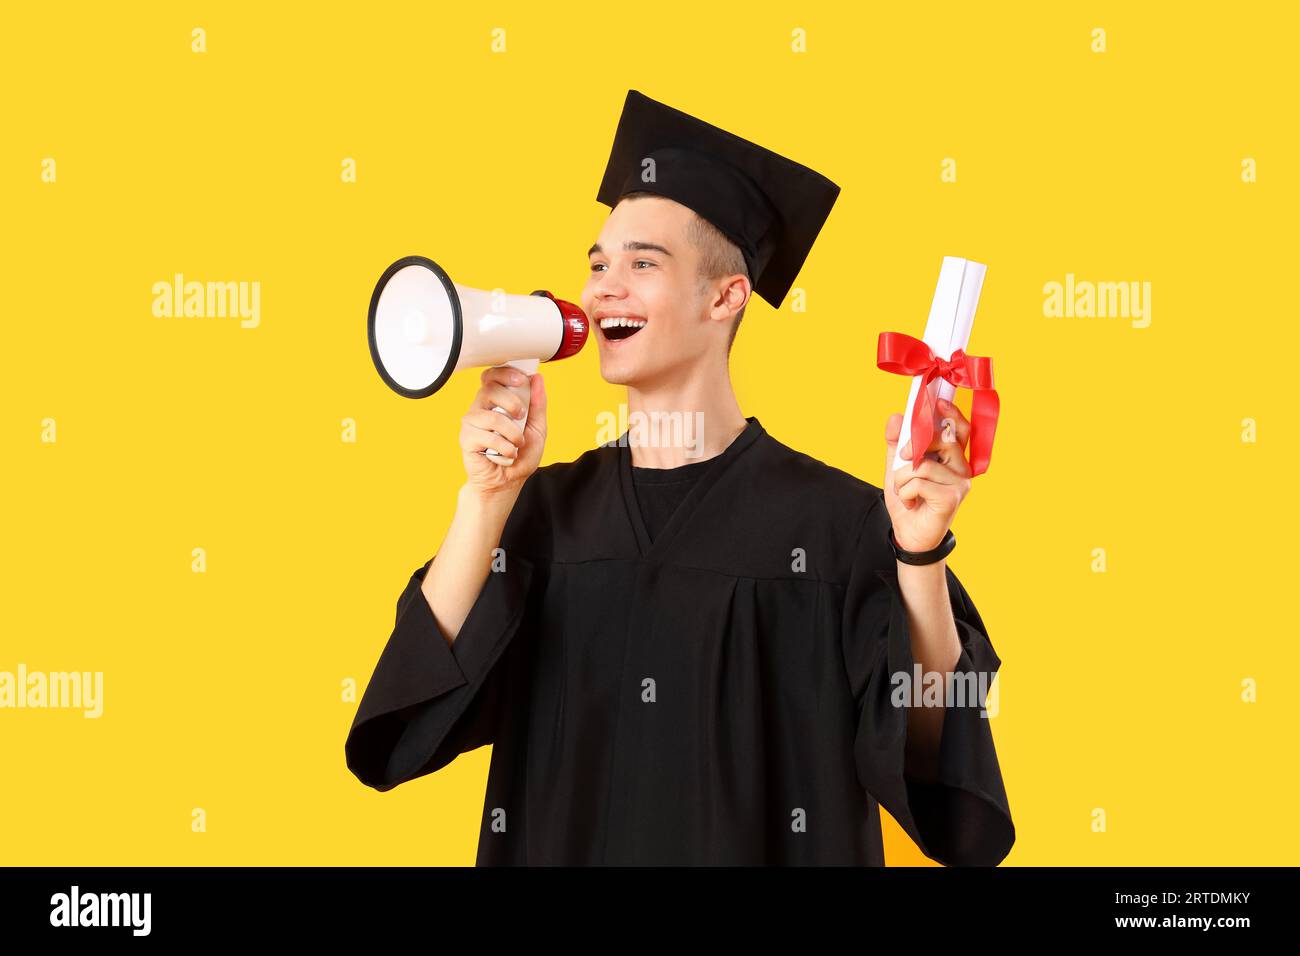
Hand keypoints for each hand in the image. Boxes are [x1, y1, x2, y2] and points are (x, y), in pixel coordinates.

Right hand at [459, 367, 547, 499]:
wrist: (508, 482)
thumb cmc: (520, 455)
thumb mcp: (538, 428)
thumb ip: (538, 404)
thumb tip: (537, 378)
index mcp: (495, 402)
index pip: (492, 376)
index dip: (505, 373)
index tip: (521, 380)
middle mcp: (481, 409)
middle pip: (489, 389)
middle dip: (511, 402)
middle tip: (521, 416)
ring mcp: (471, 423)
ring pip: (491, 416)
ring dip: (512, 432)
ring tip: (517, 444)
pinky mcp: (466, 439)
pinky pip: (486, 436)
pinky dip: (503, 447)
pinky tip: (507, 455)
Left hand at [883, 397, 971, 552]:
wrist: (909, 534)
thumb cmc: (909, 499)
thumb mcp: (896, 467)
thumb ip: (896, 442)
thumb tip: (896, 417)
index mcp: (952, 457)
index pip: (959, 429)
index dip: (952, 413)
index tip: (938, 402)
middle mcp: (961, 467)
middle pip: (942, 439)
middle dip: (914, 447)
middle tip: (903, 459)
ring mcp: (960, 483)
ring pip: (922, 464)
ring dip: (902, 479)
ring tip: (904, 492)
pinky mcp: (952, 498)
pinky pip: (919, 482)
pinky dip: (905, 492)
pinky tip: (911, 503)